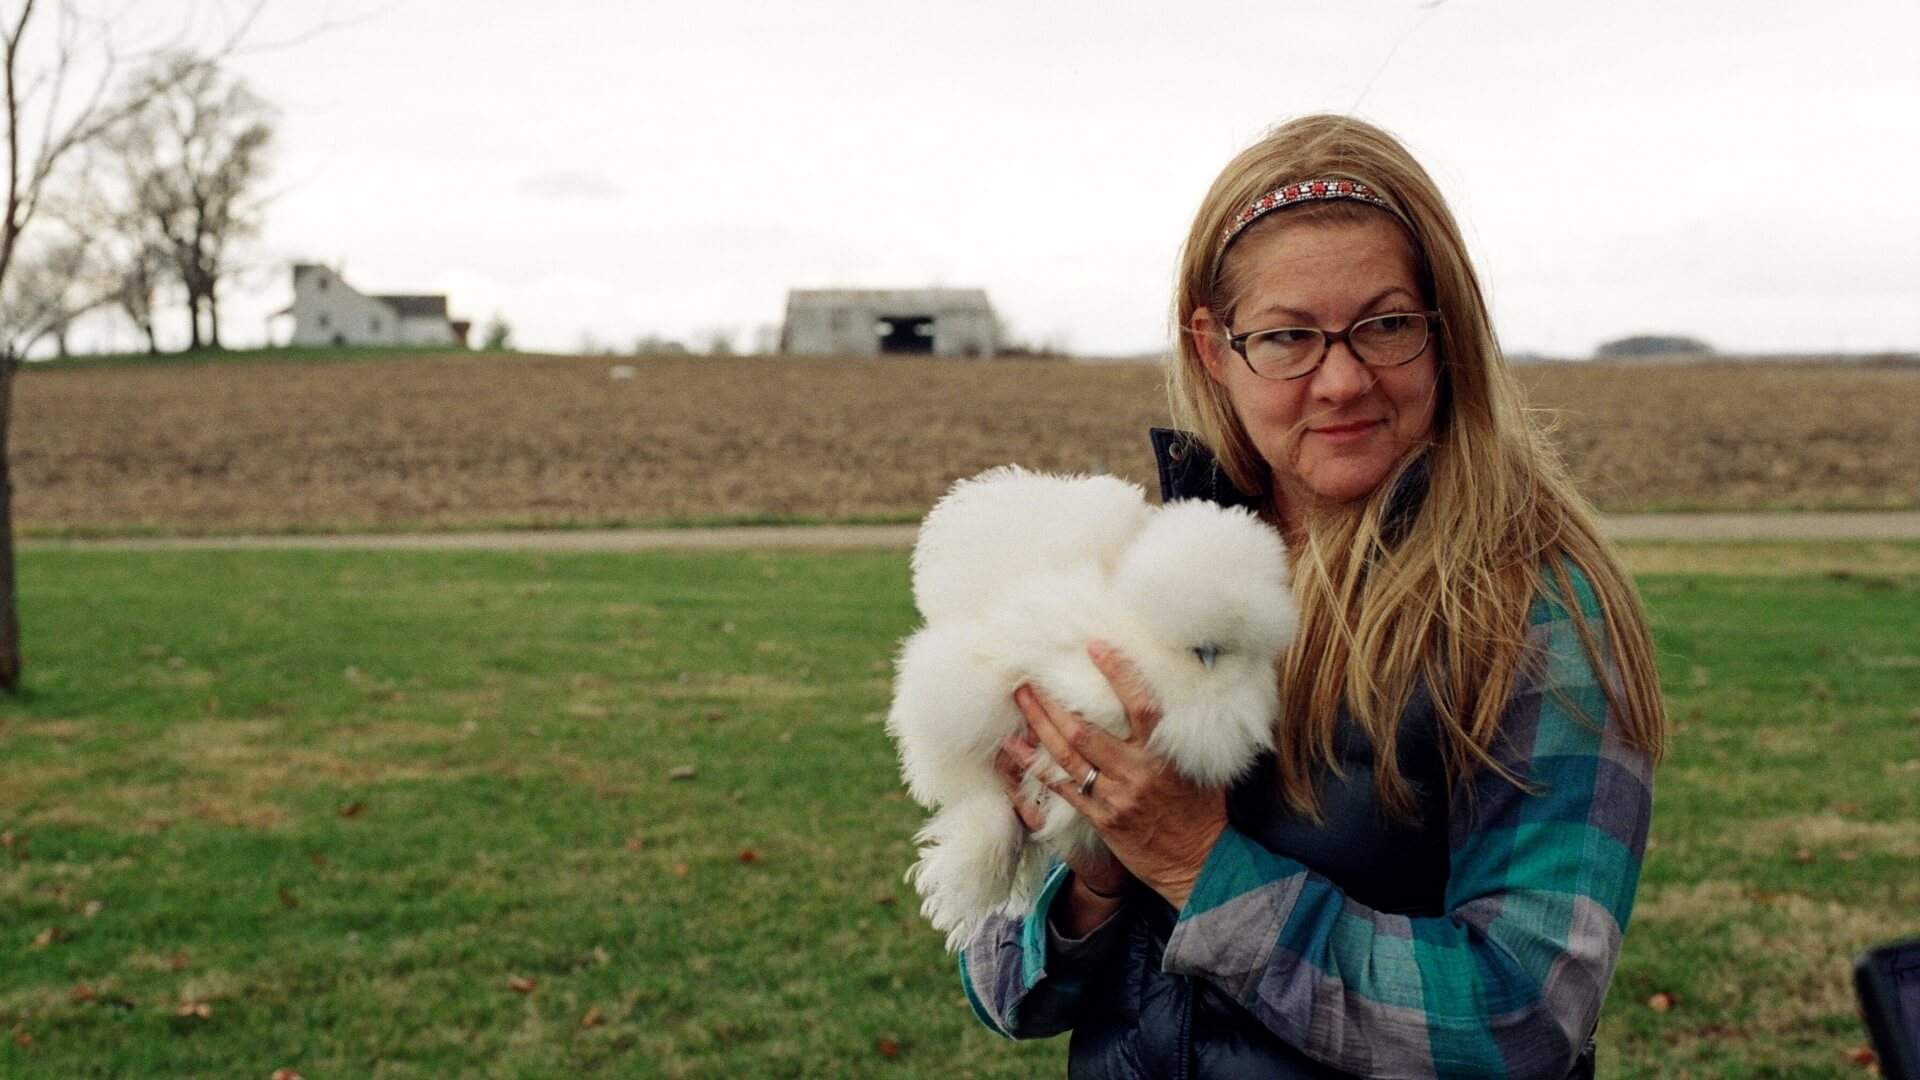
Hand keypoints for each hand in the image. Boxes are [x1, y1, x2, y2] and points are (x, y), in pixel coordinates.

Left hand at [1005, 641, 1229, 909]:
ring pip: (1066, 757)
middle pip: (1084, 731)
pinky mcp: (1100, 818)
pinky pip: (1061, 788)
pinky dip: (1036, 768)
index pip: (1140, 706)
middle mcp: (1136, 773)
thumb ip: (1185, 733)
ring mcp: (1115, 797)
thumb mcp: (1203, 766)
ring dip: (1038, 727)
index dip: (1118, 674)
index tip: (1095, 647)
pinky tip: (1015, 750)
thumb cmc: (1202, 810)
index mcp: (1163, 755)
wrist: (1197, 863)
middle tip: (1029, 679)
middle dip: (1052, 703)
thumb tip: (1182, 691)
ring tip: (1020, 702)